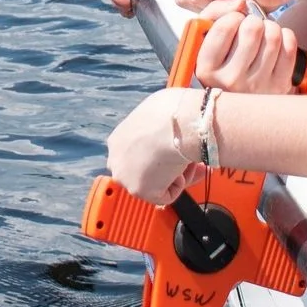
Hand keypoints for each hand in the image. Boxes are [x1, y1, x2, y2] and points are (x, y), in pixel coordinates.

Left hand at [106, 88, 205, 204]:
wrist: (176, 124)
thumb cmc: (173, 111)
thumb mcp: (159, 110)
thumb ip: (157, 125)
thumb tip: (171, 124)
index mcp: (118, 138)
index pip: (137, 153)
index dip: (160, 154)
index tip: (175, 152)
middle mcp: (116, 158)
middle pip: (144, 170)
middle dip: (166, 169)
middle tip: (190, 163)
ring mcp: (125, 176)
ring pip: (154, 183)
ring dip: (175, 175)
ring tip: (189, 161)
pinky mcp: (138, 190)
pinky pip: (164, 195)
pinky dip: (178, 186)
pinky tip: (182, 170)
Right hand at [190, 10, 298, 94]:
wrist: (237, 101)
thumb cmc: (220, 62)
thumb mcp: (203, 39)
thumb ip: (214, 13)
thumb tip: (241, 4)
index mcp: (207, 69)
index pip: (225, 26)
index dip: (233, 16)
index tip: (234, 21)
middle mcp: (231, 81)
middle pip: (252, 29)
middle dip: (253, 20)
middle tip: (251, 27)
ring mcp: (257, 86)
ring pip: (273, 36)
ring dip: (270, 27)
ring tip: (263, 33)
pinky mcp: (278, 87)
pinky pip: (289, 49)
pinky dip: (285, 37)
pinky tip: (276, 42)